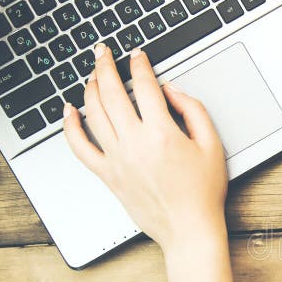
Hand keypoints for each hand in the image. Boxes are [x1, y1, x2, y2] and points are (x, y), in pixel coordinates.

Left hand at [63, 43, 228, 254]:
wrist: (189, 229)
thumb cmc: (204, 192)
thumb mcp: (212, 145)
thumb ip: (193, 110)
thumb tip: (171, 90)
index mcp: (163, 134)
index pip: (145, 87)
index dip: (140, 65)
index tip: (138, 55)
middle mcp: (135, 144)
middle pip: (112, 94)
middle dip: (106, 66)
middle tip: (104, 52)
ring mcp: (117, 160)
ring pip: (93, 114)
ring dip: (90, 88)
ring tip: (93, 74)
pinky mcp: (108, 175)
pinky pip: (80, 147)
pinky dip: (71, 127)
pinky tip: (69, 112)